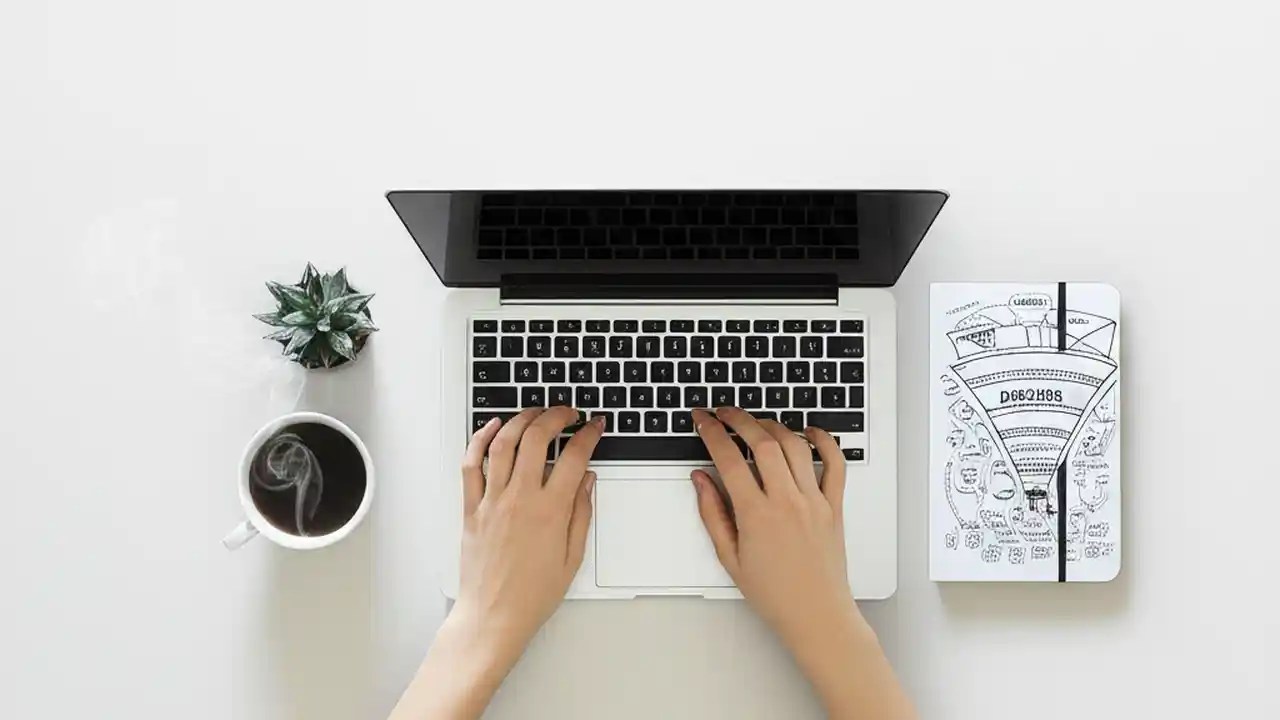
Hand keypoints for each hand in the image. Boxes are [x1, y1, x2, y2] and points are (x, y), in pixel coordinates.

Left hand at [457, 406, 602, 649]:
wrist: (493, 616)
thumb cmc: (532, 594)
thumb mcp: (573, 556)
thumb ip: (581, 512)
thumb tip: (587, 480)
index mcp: (550, 511)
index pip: (574, 457)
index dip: (589, 435)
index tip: (595, 426)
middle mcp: (520, 499)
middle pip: (537, 438)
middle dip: (556, 416)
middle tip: (567, 412)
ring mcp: (492, 500)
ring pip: (504, 442)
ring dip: (522, 419)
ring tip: (536, 412)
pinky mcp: (471, 507)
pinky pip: (471, 464)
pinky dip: (480, 439)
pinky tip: (492, 427)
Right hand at [689, 407, 854, 649]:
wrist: (816, 614)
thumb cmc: (774, 594)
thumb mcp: (729, 557)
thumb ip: (712, 513)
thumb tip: (700, 479)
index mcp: (756, 515)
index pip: (729, 459)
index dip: (711, 432)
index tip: (702, 420)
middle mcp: (786, 502)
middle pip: (762, 442)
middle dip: (739, 419)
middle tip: (724, 412)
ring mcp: (813, 501)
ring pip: (795, 445)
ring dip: (773, 426)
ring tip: (757, 422)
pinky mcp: (834, 506)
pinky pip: (835, 464)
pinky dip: (825, 441)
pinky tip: (810, 431)